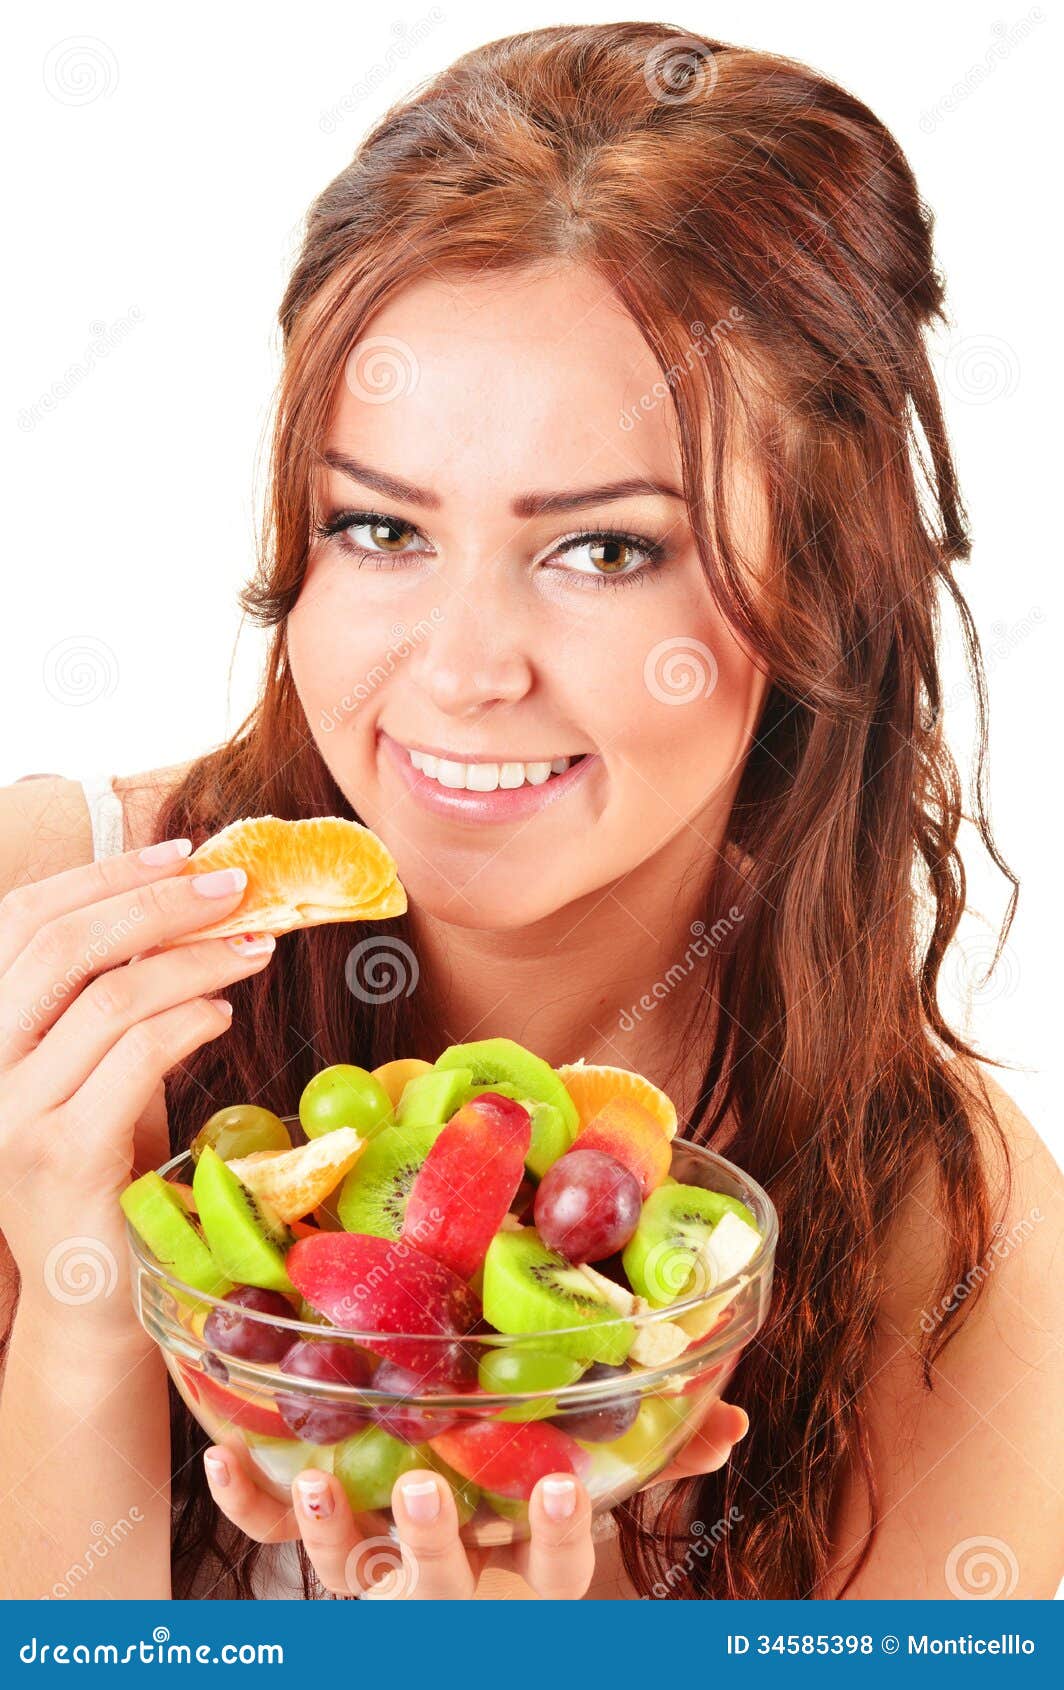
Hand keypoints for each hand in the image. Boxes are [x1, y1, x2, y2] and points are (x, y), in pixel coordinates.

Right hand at [0, 838, 276, 1329]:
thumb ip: (108, 996)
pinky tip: (225, 1015)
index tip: (179, 854)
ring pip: (106, 997)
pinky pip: (135, 1057)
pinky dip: (189, 1021)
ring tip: (255, 946)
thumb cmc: (103, 1173)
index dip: (99, 877)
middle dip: (156, 903)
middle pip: (60, 946)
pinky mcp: (60, 1154)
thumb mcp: (92, 1068)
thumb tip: (180, 904)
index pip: (18, 923)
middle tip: (235, 887)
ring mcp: (7, 1112)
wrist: (91, 1298)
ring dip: (195, 959)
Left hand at [204, 1397, 748, 1597]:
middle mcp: (450, 1592)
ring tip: (317, 1476)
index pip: (550, 1576)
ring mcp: (381, 1583)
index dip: (550, 1536)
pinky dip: (251, 1500)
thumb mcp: (588, 1508)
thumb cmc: (530, 1534)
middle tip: (422, 1490)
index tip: (557, 1485)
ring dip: (329, 1528)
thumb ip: (663, 1463)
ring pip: (349, 1573)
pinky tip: (222, 1458)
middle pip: (439, 1587)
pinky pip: (276, 1542)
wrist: (448, 1616)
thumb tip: (733, 1415)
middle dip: (430, 1543)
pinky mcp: (328, 1557)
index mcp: (519, 1581)